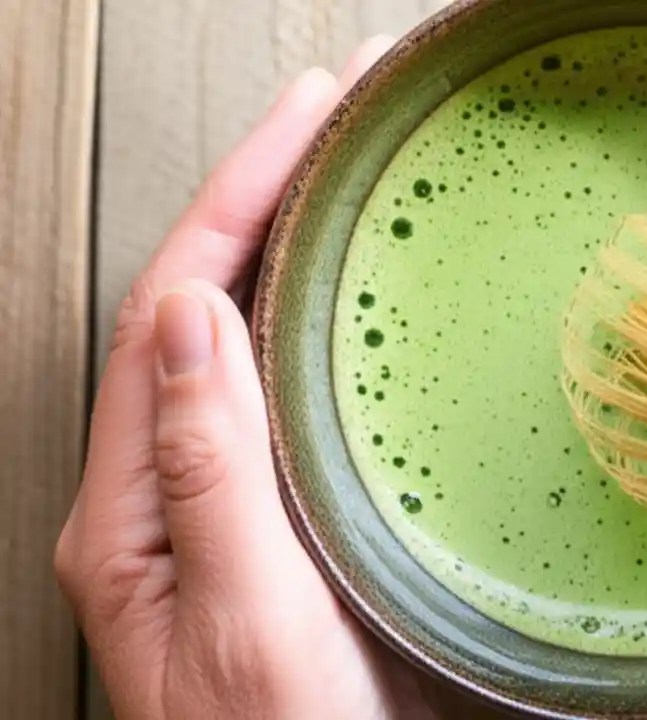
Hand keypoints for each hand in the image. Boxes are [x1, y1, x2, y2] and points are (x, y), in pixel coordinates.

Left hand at [54, 37, 488, 719]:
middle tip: (322, 120)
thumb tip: (194, 317)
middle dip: (252, 197)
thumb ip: (208, 470)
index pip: (168, 312)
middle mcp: (156, 493)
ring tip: (332, 178)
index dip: (233, 200)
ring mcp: (209, 504)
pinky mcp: (266, 520)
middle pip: (190, 307)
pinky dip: (308, 321)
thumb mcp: (241, 615)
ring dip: (278, 247)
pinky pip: (274, 393)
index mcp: (126, 509)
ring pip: (232, 342)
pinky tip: (345, 299)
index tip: (299, 122)